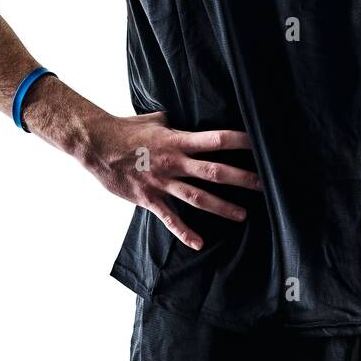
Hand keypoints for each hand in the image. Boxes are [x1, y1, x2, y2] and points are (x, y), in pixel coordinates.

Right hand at [77, 111, 263, 251]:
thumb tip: (187, 117)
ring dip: (222, 207)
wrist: (95, 145)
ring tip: (243, 215)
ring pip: (197, 197)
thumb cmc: (127, 129)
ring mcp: (162, 182)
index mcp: (178, 140)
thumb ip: (175, 123)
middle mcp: (174, 162)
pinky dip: (184, 232)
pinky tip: (199, 243)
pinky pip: (170, 218)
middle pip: (214, 172)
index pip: (216, 139)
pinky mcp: (149, 199)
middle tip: (265, 185)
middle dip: (242, 178)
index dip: (240, 141)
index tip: (261, 143)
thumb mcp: (156, 119)